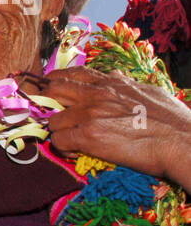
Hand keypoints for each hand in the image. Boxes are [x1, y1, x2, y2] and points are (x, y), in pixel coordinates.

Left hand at [44, 67, 190, 188]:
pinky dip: (64, 148)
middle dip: (47, 103)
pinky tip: (77, 152)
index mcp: (113, 83)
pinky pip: (59, 140)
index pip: (74, 73)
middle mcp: (98, 94)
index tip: (52, 91)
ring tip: (72, 142)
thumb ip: (128, 84)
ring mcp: (91, 114)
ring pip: (53, 120)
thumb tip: (118, 77)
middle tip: (53, 117)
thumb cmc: (173, 121)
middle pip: (54, 89)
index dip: (58, 82)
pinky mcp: (88, 135)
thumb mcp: (150, 92)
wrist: (182, 142)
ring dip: (59, 132)